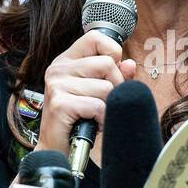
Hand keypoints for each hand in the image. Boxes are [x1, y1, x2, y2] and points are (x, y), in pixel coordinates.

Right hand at [34, 31, 134, 154]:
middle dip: (115, 86)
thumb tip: (130, 64)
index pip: (95, 38)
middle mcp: (58, 68)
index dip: (112, 52)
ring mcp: (57, 85)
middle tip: (104, 103)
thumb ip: (114, 76)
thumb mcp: (97, 92)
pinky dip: (102, 119)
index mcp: (66, 60)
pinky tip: (93, 124)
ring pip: (106, 87)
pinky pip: (98, 106)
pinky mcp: (60, 104)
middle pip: (107, 64)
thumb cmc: (78, 119)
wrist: (57, 149)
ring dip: (107, 106)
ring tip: (95, 115)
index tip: (111, 73)